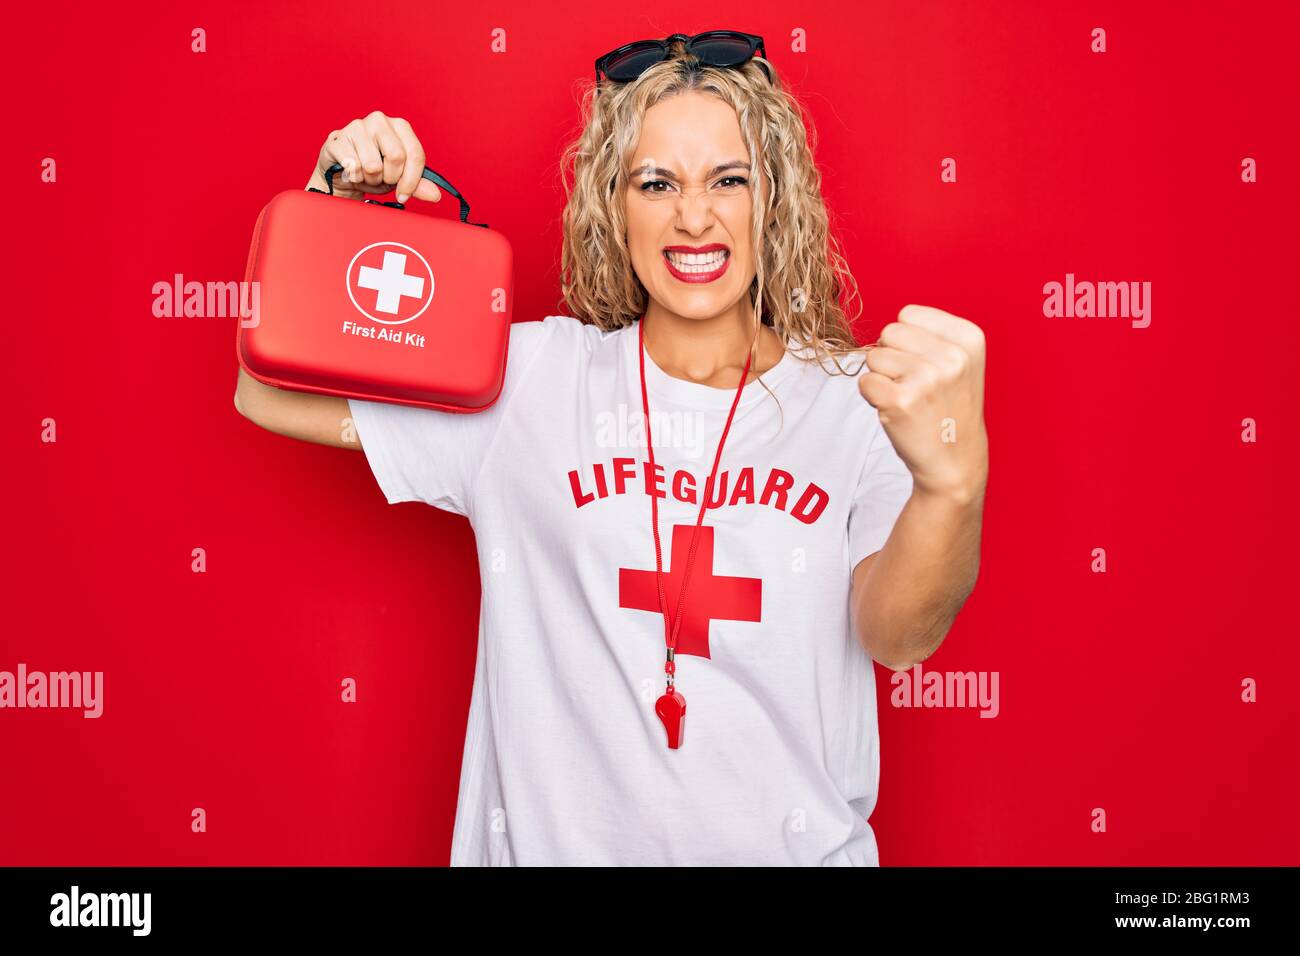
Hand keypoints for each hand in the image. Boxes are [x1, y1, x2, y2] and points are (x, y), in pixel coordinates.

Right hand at [305, 111, 442, 204]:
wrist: (343, 175)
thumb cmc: (373, 172)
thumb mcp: (399, 178)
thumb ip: (417, 185)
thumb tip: (436, 195)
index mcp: (399, 126)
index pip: (415, 154)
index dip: (412, 179)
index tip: (404, 194)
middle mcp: (379, 120)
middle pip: (397, 157)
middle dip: (390, 178)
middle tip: (382, 179)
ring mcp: (356, 127)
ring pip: (374, 165)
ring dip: (371, 179)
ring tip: (366, 175)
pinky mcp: (337, 139)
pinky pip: (353, 166)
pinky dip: (354, 177)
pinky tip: (351, 172)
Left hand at [858, 304, 987, 503]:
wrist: (955, 461)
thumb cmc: (948, 407)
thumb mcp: (960, 361)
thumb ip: (928, 334)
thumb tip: (882, 332)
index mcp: (969, 338)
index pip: (908, 314)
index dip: (908, 340)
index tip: (928, 365)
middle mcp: (952, 356)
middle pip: (888, 332)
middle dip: (892, 356)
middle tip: (915, 385)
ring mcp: (927, 379)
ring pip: (874, 356)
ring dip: (883, 378)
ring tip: (909, 398)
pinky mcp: (901, 402)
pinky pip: (864, 382)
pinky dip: (873, 397)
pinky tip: (897, 411)